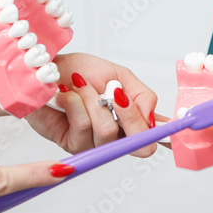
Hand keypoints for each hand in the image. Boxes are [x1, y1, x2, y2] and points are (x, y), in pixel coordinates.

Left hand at [26, 53, 157, 156]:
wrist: (48, 69)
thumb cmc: (82, 71)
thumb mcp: (120, 75)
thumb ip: (143, 96)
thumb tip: (153, 119)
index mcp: (130, 122)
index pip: (152, 140)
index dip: (159, 133)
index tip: (165, 121)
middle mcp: (115, 138)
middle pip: (138, 144)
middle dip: (129, 115)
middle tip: (115, 93)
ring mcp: (94, 144)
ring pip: (107, 131)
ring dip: (93, 99)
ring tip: (80, 85)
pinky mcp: (71, 144)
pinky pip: (83, 125)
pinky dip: (75, 101)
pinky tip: (66, 93)